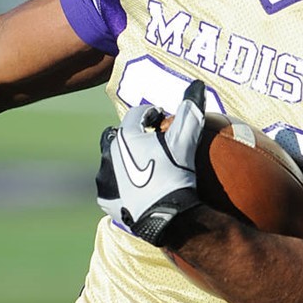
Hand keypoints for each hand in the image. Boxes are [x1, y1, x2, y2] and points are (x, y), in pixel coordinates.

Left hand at [96, 80, 205, 244]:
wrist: (167, 217)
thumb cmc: (176, 175)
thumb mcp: (186, 140)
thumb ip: (191, 110)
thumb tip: (197, 84)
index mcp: (125, 135)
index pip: (137, 114)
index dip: (151, 115)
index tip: (162, 122)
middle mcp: (109, 153)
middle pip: (120, 136)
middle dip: (133, 137)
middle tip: (152, 145)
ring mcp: (105, 178)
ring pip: (113, 161)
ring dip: (125, 161)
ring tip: (145, 169)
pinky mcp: (106, 200)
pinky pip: (113, 187)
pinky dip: (122, 186)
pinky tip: (137, 190)